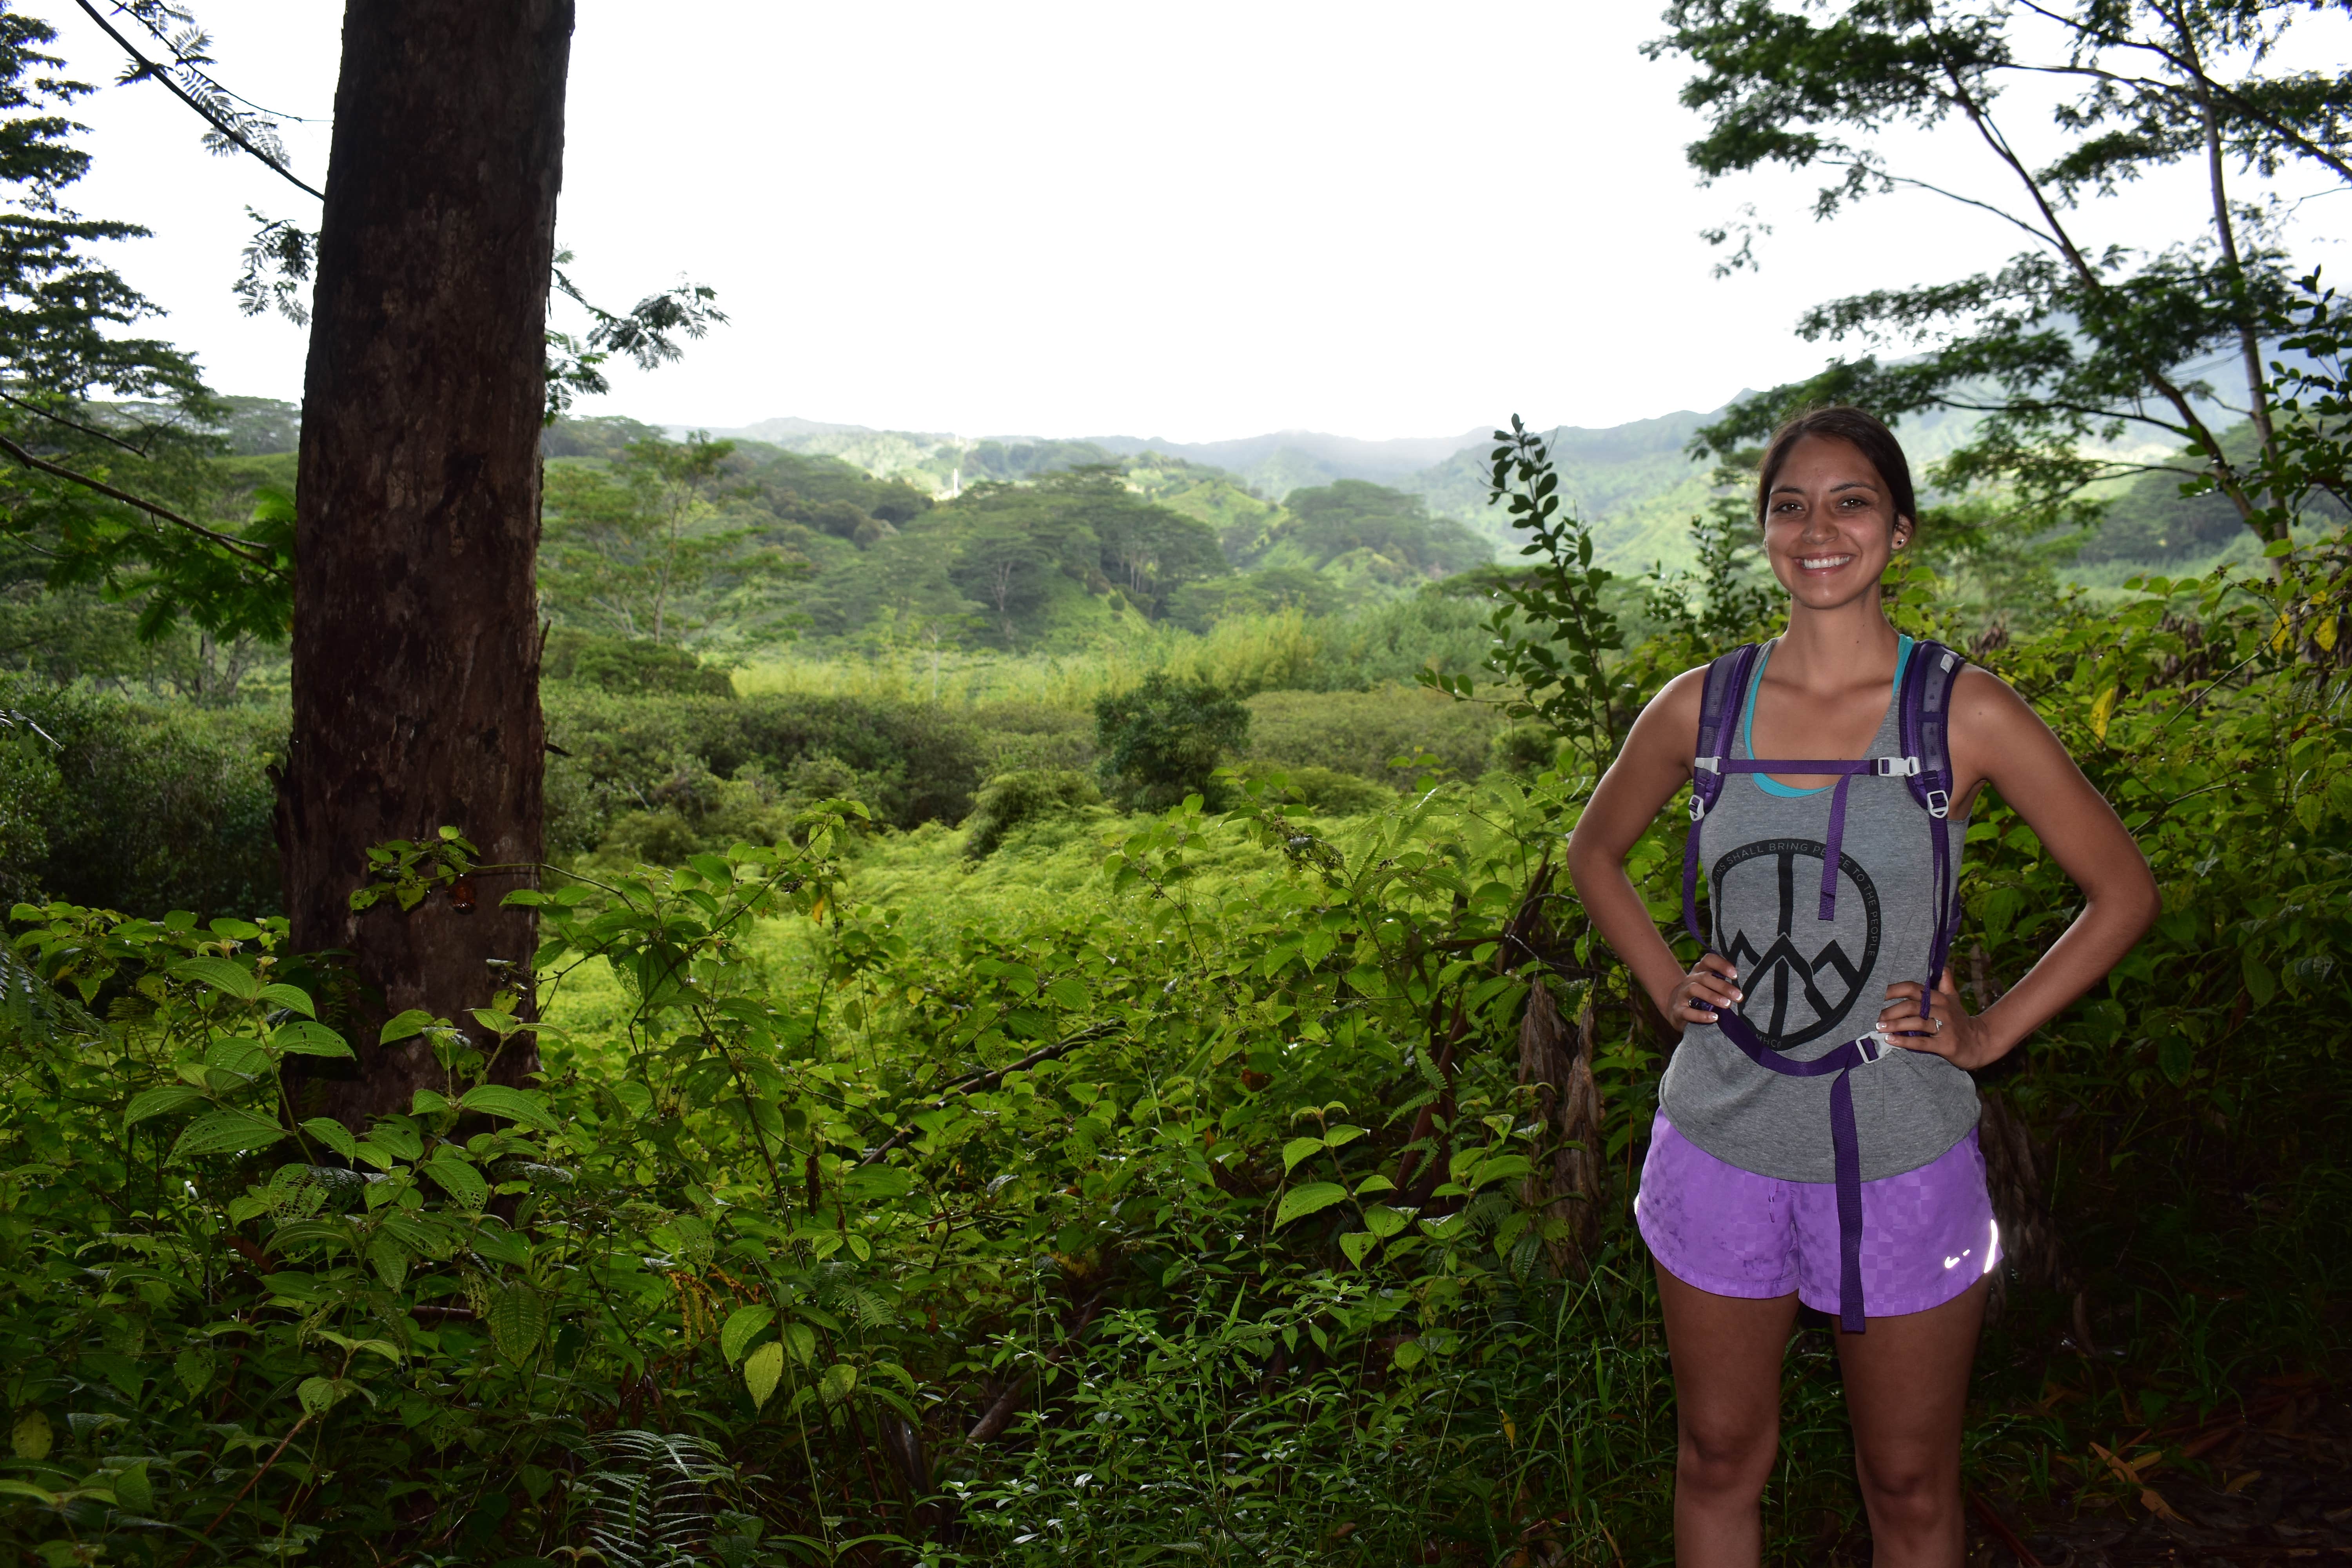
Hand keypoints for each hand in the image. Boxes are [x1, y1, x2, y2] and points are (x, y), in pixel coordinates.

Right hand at [1668, 952, 1742, 1030]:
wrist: (1676, 1008)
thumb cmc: (1702, 996)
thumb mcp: (1710, 986)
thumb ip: (1724, 982)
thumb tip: (1749, 985)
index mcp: (1700, 971)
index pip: (1709, 960)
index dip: (1722, 965)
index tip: (1735, 975)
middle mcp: (1690, 980)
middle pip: (1705, 977)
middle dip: (1723, 986)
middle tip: (1738, 996)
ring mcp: (1682, 994)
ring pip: (1695, 989)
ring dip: (1713, 996)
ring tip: (1727, 1005)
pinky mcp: (1677, 1010)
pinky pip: (1687, 1011)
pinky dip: (1701, 1015)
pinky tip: (1714, 1018)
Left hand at [1877, 970, 2001, 1068]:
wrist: (1979, 1043)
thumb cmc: (1959, 1020)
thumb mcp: (1953, 999)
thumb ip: (1945, 984)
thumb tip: (1943, 967)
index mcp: (1939, 997)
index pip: (1912, 988)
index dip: (1892, 990)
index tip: (1875, 994)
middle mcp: (1943, 1009)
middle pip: (1912, 1006)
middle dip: (1890, 1010)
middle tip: (1873, 1016)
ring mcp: (1945, 1027)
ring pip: (1916, 1023)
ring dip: (1895, 1025)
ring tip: (1879, 1027)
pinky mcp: (1946, 1044)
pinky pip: (1922, 1042)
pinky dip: (1905, 1041)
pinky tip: (1891, 1040)